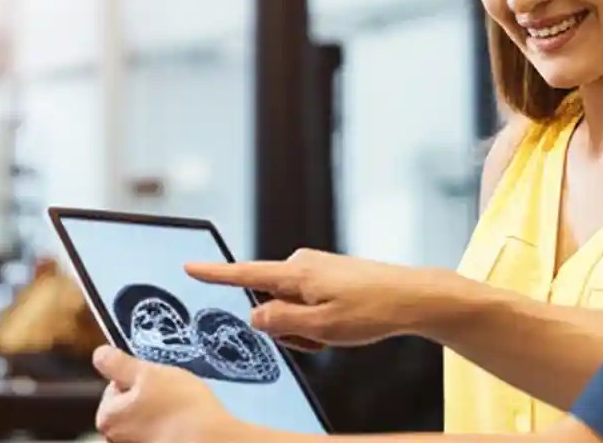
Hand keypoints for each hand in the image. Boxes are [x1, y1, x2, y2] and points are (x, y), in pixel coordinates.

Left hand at [92, 345, 240, 442]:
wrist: (211, 441)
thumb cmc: (180, 407)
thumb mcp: (149, 374)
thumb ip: (119, 364)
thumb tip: (99, 355)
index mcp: (107, 417)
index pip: (116, 385)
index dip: (139, 378)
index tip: (158, 380)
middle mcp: (115, 439)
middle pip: (130, 405)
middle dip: (149, 397)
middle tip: (172, 394)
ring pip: (146, 420)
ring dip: (161, 413)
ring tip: (181, 410)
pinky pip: (160, 433)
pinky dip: (170, 428)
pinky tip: (184, 424)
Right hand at [186, 249, 451, 348]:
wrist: (412, 296)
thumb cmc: (370, 310)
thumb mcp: (320, 327)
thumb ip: (280, 322)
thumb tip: (254, 314)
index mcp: (296, 272)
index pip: (245, 274)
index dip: (215, 274)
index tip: (189, 266)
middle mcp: (301, 264)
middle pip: (271, 302)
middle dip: (286, 326)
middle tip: (319, 339)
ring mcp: (316, 268)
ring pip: (290, 307)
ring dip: (304, 326)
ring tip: (336, 331)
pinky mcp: (328, 275)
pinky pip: (307, 303)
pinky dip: (317, 320)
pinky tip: (343, 325)